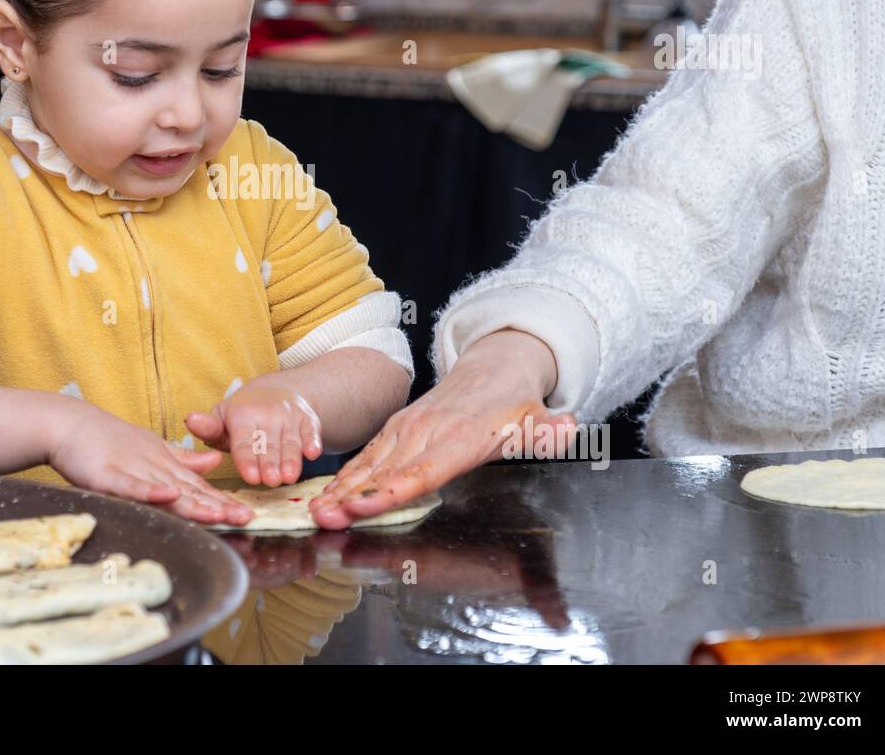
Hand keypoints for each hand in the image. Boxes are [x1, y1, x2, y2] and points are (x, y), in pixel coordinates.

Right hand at [48, 400, 252, 525]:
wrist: (70, 424)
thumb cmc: (107, 440)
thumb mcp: (151, 448)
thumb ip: (181, 459)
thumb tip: (214, 463)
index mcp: (165, 466)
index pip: (199, 487)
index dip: (222, 501)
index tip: (248, 514)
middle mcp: (155, 468)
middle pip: (190, 491)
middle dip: (219, 506)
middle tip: (247, 518)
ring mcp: (133, 470)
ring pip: (168, 490)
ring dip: (194, 503)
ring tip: (220, 513)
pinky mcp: (109, 475)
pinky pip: (132, 485)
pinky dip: (150, 491)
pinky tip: (169, 495)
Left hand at [184, 377, 322, 486]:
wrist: (276, 392)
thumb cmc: (243, 416)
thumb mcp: (222, 418)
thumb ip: (208, 427)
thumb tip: (190, 420)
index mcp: (243, 414)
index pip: (244, 441)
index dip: (247, 460)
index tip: (250, 476)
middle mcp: (268, 413)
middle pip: (268, 444)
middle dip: (269, 462)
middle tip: (270, 480)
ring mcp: (290, 415)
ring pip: (290, 441)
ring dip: (291, 459)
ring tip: (289, 477)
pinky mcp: (308, 419)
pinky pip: (312, 431)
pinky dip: (313, 441)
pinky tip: (314, 453)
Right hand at [309, 329, 575, 528]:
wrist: (493, 367)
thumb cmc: (515, 404)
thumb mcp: (541, 420)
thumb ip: (553, 432)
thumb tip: (568, 429)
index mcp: (460, 436)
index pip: (423, 469)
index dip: (392, 490)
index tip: (364, 505)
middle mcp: (427, 430)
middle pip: (386, 470)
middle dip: (352, 495)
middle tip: (323, 516)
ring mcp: (408, 427)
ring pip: (370, 463)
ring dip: (340, 488)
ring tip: (315, 511)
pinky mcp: (397, 429)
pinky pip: (367, 455)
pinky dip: (344, 475)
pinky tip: (325, 495)